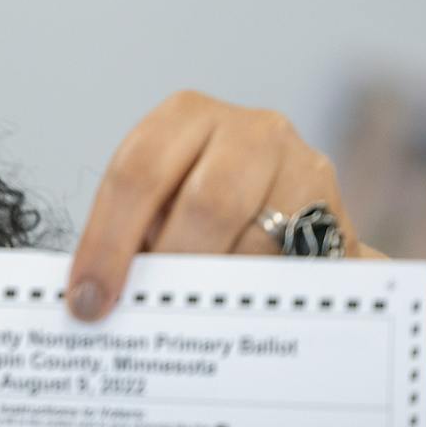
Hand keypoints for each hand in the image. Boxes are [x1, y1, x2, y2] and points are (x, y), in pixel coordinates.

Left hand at [64, 90, 362, 320]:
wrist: (299, 222)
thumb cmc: (212, 213)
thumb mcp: (166, 206)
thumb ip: (134, 237)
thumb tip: (93, 298)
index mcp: (186, 116)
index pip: (136, 172)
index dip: (108, 241)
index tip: (89, 299)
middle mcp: (249, 129)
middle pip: (206, 203)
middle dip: (173, 265)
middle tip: (149, 310)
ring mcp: (300, 163)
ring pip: (256, 242)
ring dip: (218, 284)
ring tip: (196, 304)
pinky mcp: (336, 209)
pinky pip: (292, 264)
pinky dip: (258, 292)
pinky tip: (238, 304)